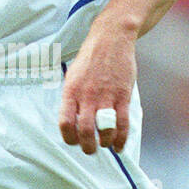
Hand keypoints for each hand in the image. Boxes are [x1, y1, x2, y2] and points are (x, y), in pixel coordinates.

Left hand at [59, 21, 135, 153]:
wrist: (111, 39)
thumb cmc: (90, 58)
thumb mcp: (73, 75)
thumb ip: (72, 98)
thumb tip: (72, 120)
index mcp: (71, 91)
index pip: (65, 123)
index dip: (69, 138)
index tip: (73, 141)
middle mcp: (88, 96)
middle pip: (86, 131)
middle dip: (88, 147)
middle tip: (90, 149)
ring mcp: (107, 96)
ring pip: (106, 130)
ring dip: (106, 143)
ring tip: (106, 144)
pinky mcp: (123, 95)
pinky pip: (123, 124)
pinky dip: (121, 139)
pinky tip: (119, 145)